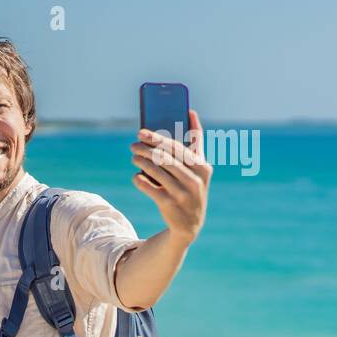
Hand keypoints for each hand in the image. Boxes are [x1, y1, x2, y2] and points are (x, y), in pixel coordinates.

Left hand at [129, 108, 211, 244]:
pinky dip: (139, 180)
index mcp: (203, 167)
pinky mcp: (169, 204)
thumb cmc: (191, 186)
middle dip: (146, 148)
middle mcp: (195, 179)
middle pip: (165, 157)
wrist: (189, 224)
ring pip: (156, 171)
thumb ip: (196, 142)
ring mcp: (182, 193)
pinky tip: (136, 176)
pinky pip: (149, 187)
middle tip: (133, 143)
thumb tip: (191, 112)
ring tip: (133, 156)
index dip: (157, 137)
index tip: (142, 130)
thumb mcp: (198, 168)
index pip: (177, 146)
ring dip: (141, 161)